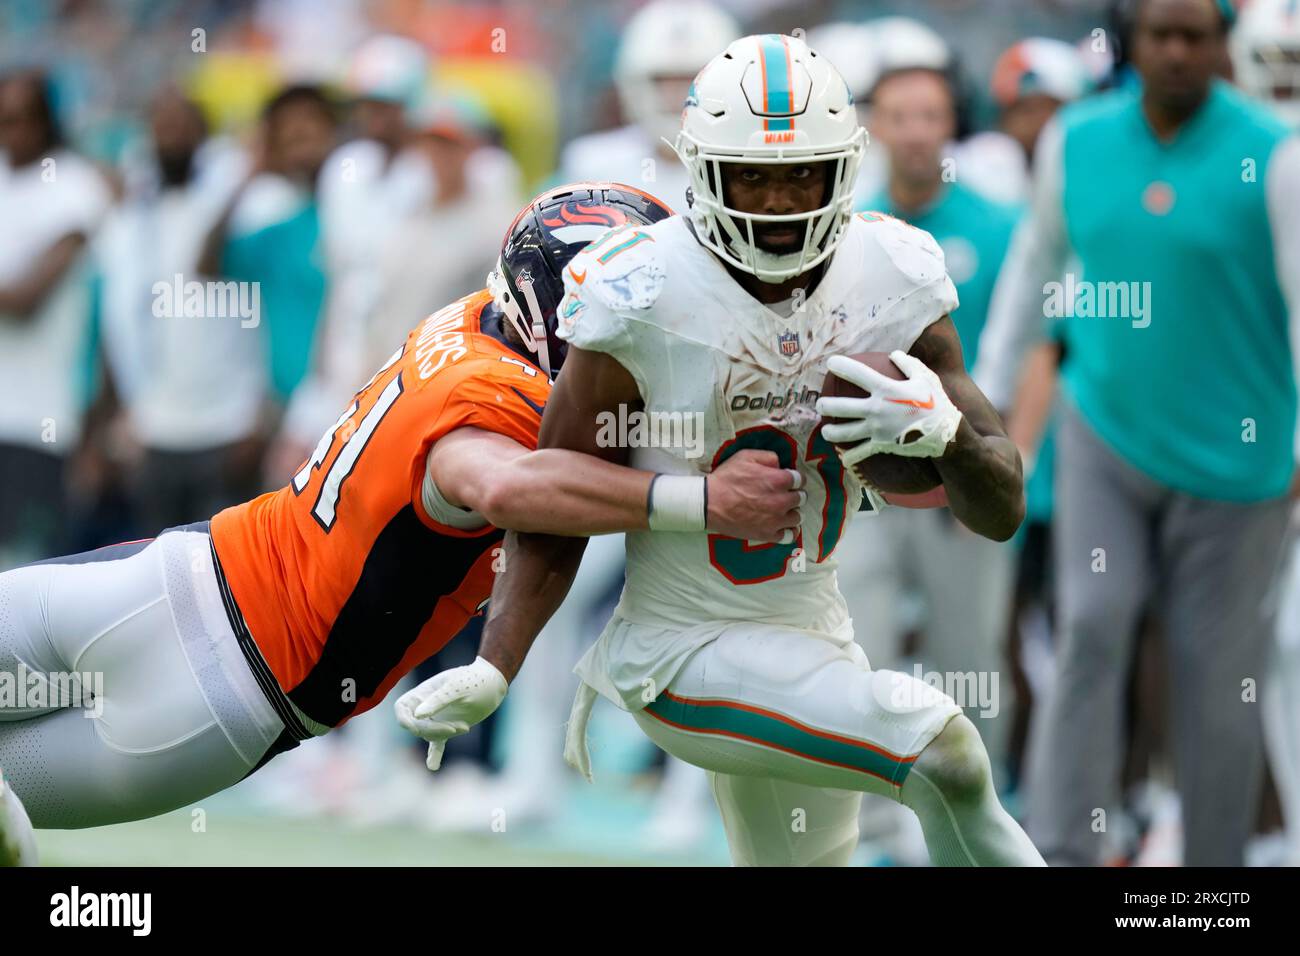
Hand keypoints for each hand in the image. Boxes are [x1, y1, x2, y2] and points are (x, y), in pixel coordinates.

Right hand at [393, 657, 507, 770]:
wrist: (492, 684)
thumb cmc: (474, 680)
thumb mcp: (456, 688)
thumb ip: (437, 700)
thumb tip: (417, 716)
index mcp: (423, 692)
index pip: (402, 709)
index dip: (405, 720)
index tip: (416, 727)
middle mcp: (426, 706)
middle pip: (417, 726)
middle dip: (435, 729)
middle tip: (460, 727)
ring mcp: (436, 718)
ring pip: (430, 735)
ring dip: (445, 734)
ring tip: (465, 727)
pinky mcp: (448, 727)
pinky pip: (437, 744)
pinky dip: (435, 755)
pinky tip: (433, 766)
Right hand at [706, 448, 803, 543]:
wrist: (708, 503)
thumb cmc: (726, 478)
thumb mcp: (745, 456)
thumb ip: (768, 457)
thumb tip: (780, 465)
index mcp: (778, 480)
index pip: (800, 479)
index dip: (793, 478)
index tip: (787, 480)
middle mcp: (781, 501)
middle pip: (801, 498)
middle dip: (794, 494)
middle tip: (783, 494)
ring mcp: (776, 520)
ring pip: (798, 516)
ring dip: (792, 511)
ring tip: (781, 510)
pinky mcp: (768, 534)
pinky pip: (789, 535)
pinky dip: (789, 529)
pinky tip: (782, 525)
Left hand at [816, 351, 961, 464]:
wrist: (946, 434)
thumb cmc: (937, 402)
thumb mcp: (925, 377)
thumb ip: (907, 363)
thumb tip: (894, 353)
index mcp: (886, 389)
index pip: (856, 373)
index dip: (840, 366)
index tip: (830, 363)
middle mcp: (876, 409)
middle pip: (840, 407)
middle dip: (824, 405)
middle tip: (821, 404)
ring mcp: (877, 429)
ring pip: (844, 433)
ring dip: (830, 432)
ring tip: (825, 431)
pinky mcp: (881, 445)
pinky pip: (860, 453)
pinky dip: (850, 457)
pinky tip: (843, 458)